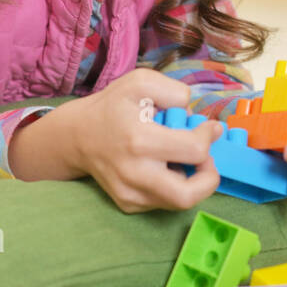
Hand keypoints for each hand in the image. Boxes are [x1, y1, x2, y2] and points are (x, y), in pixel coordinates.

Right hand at [64, 68, 223, 212]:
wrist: (77, 136)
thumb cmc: (113, 107)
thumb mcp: (140, 82)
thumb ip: (173, 91)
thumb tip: (194, 117)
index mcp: (139, 140)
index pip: (194, 150)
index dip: (209, 137)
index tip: (209, 128)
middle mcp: (134, 173)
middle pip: (188, 195)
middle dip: (209, 178)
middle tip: (206, 159)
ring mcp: (130, 193)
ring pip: (179, 203)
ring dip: (193, 182)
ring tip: (184, 160)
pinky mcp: (128, 204)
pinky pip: (163, 202)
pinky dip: (173, 186)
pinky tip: (164, 167)